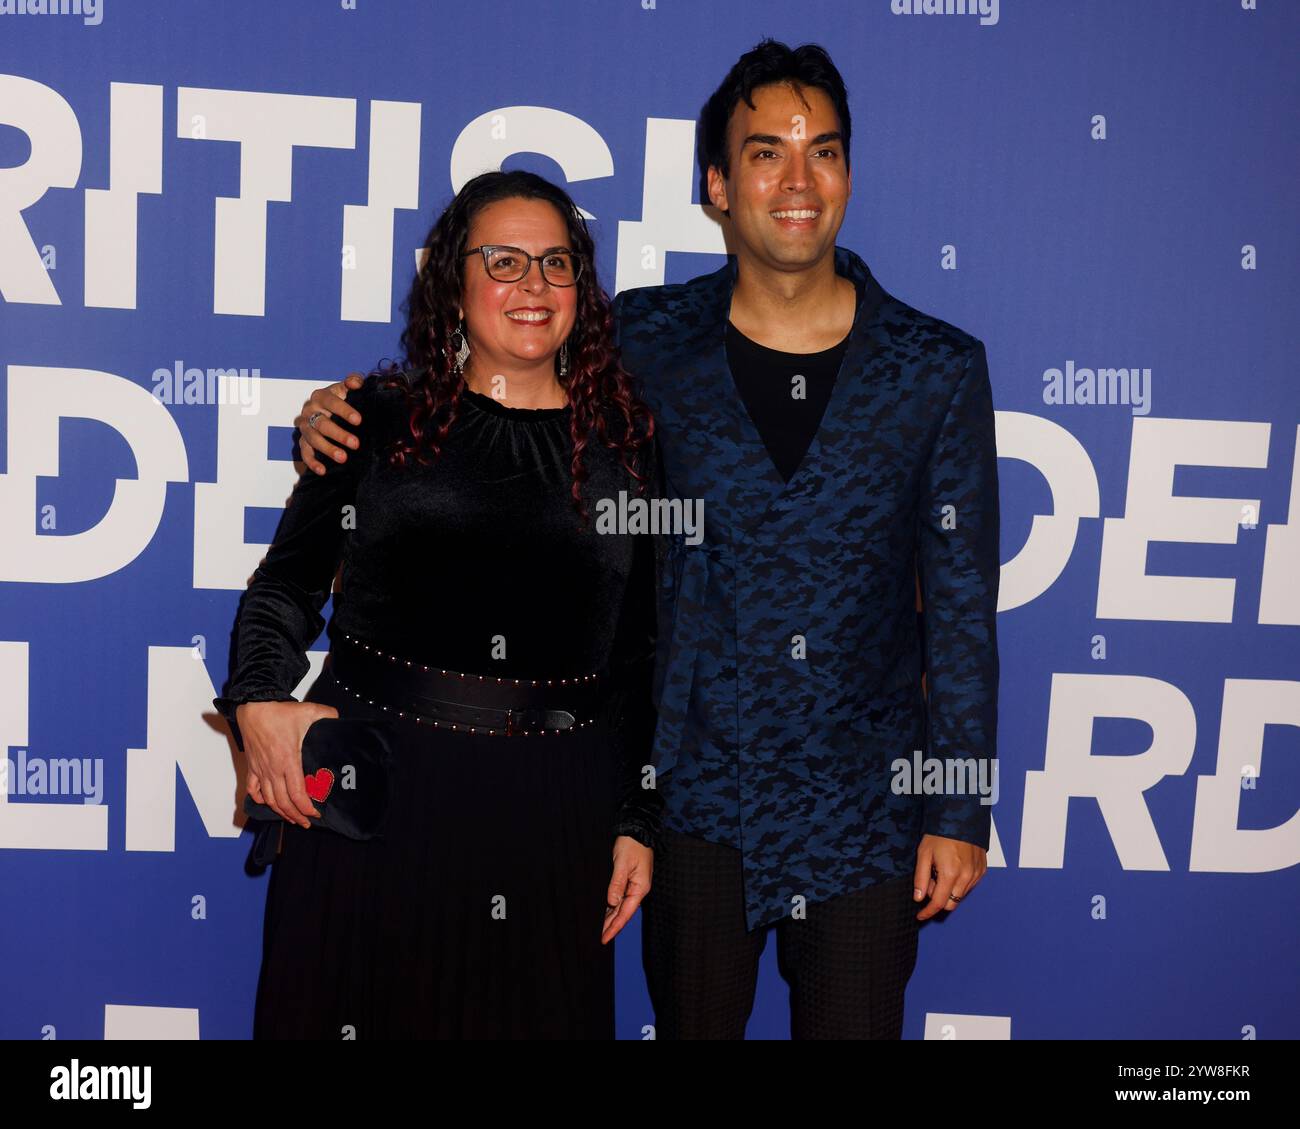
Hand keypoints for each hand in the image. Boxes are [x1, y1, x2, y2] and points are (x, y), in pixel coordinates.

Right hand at [237, 700, 339, 827]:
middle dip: (296, 815)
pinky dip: (260, 800)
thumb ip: (328, 716)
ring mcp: (261, 770)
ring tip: (291, 818)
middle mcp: (273, 769)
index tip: (316, 813)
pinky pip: (253, 790)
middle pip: (283, 802)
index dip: (306, 808)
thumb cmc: (279, 712)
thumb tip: (340, 721)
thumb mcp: (310, 711)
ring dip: (280, 812)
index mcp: (288, 761)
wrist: (254, 707)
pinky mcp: (252, 766)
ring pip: (269, 800)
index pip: (297, 794)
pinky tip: (268, 804)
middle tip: (307, 822)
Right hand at [295, 373, 365, 474]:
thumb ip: (353, 381)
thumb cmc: (341, 399)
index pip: (331, 401)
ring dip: (327, 449)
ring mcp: (305, 427)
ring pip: (313, 438)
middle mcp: (310, 411)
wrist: (327, 409)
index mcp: (321, 396)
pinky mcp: (303, 441)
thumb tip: (356, 382)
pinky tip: (322, 470)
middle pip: (322, 423)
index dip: (344, 410)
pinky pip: (304, 452)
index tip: (358, 420)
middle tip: (355, 444)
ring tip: (343, 458)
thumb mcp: (347, 389)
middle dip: (339, 434)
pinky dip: (311, 462)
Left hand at [601, 836, 652, 943]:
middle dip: (611, 926)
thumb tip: (612, 903)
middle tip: (598, 938)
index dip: (614, 927)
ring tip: (599, 929)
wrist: (637, 830)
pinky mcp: (629, 880)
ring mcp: (634, 885)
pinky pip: (620, 898)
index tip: (604, 938)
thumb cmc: (632, 845)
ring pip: (621, 907)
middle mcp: (638, 889)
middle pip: (623, 913)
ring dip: (611, 917)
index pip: (625, 913)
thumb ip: (616, 884)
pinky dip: (612, 907)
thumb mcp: (622, 864)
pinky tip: (604, 912)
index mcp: (639, 888)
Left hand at [913, 834, 985, 920]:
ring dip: (949, 890)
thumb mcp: (924, 854)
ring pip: (960, 895)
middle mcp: (966, 877)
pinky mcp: (983, 870)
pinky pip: (969, 886)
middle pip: (951, 904)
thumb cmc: (940, 834)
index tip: (921, 916)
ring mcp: (977, 874)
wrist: (961, 817)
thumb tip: (918, 898)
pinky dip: (959, 883)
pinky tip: (953, 867)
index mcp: (950, 874)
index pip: (939, 903)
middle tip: (931, 879)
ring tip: (942, 868)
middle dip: (938, 898)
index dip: (928, 912)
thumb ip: (921, 878)